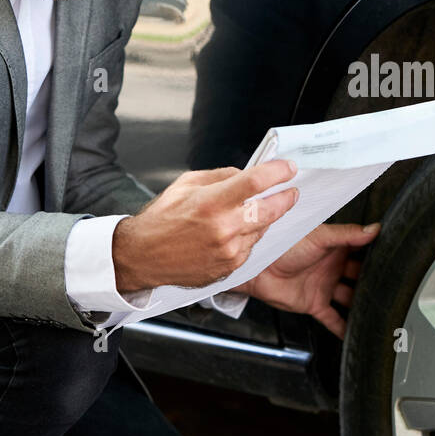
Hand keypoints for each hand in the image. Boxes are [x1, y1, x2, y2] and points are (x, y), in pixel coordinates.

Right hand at [111, 160, 298, 294]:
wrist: (143, 256)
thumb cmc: (162, 218)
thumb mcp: (187, 184)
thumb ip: (221, 177)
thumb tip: (246, 174)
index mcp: (211, 202)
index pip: (256, 181)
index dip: (278, 172)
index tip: (289, 168)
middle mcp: (223, 228)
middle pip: (271, 209)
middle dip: (286, 197)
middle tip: (291, 191)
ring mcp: (228, 251)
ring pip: (262, 229)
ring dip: (264, 218)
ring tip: (254, 210)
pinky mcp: (229, 267)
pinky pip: (250, 246)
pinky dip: (249, 236)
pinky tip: (236, 231)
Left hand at [233, 222, 380, 338]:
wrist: (258, 268)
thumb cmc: (283, 245)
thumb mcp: (320, 237)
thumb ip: (348, 234)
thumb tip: (374, 229)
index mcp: (336, 248)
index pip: (363, 250)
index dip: (378, 254)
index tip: (397, 258)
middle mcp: (333, 267)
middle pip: (360, 276)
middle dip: (374, 281)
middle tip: (394, 287)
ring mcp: (325, 286)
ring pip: (350, 297)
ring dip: (362, 304)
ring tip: (381, 311)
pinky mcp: (315, 304)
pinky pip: (333, 318)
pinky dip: (344, 328)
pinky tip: (356, 334)